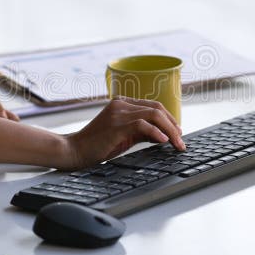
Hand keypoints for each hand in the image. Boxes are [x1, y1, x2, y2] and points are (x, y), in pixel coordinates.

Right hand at [64, 96, 184, 168]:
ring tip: (177, 144)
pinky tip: (164, 141)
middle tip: (181, 141)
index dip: (169, 119)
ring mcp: (118, 113)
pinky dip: (156, 132)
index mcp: (122, 103)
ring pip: (154, 115)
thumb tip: (164, 136)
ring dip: (170, 130)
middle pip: (157, 108)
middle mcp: (121, 104)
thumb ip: (142, 132)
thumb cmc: (97, 145)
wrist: (73, 150)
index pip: (154, 106)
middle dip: (173, 125)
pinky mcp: (116, 125)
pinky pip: (143, 125)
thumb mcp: (124, 136)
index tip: (178, 133)